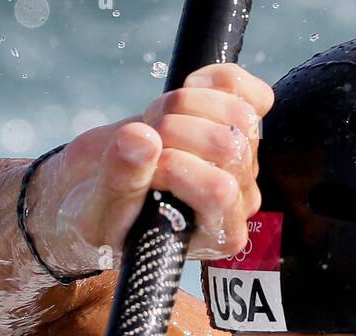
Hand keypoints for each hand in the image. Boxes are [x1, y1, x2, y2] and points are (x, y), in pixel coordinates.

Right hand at [25, 62, 273, 273]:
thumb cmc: (104, 214)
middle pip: (229, 145)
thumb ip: (121, 182)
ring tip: (155, 121)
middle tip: (143, 138)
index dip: (177, 167)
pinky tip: (190, 88)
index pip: (220, 191)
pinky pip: (255, 93)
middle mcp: (238, 201)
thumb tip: (142, 139)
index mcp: (216, 236)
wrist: (100, 187)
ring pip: (238, 113)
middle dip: (174, 130)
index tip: (146, 167)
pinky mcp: (238, 127)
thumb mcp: (101, 212)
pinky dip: (219, 80)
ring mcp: (243, 162)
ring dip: (186, 104)